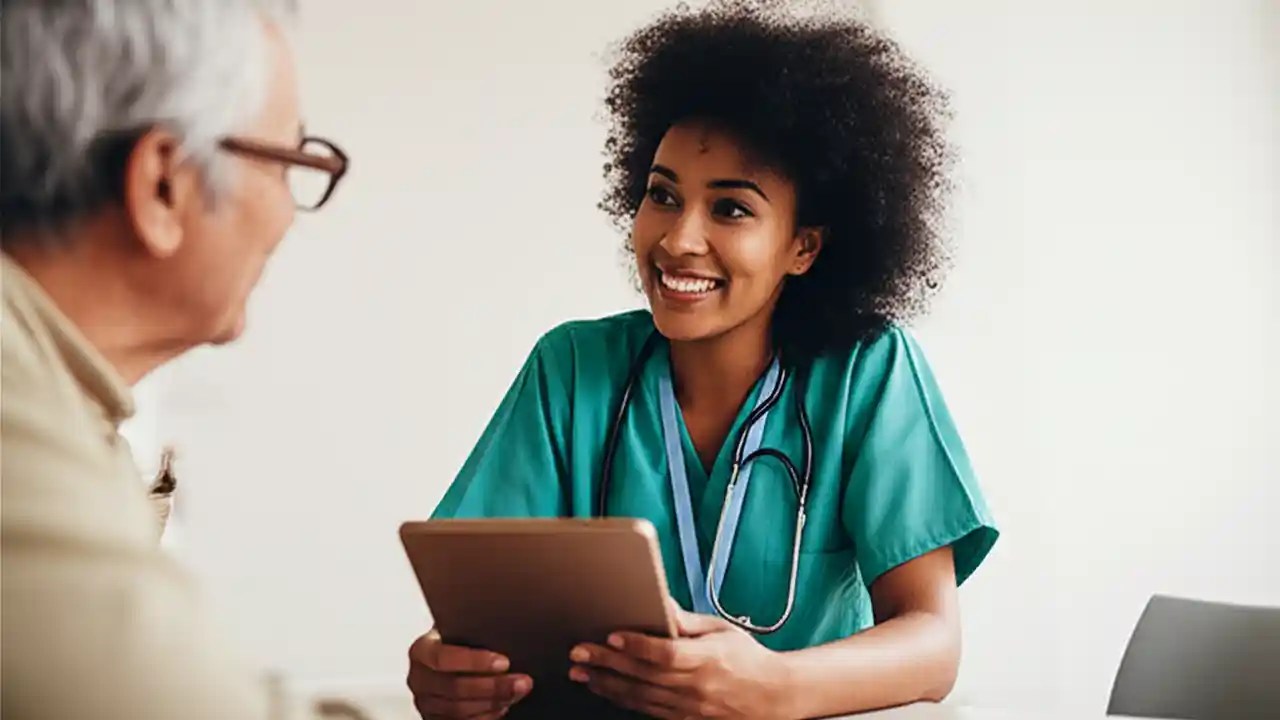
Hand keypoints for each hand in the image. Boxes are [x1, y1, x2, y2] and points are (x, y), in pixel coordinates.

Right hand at [407, 630, 532, 718]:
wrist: (453, 658)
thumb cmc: (462, 640)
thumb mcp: (465, 628)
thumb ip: (477, 630)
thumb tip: (506, 631)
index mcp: (421, 651)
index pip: (442, 658)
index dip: (474, 662)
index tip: (504, 662)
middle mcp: (419, 679)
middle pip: (454, 687)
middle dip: (493, 686)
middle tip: (522, 681)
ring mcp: (426, 703)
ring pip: (459, 710)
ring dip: (493, 702)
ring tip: (517, 692)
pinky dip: (486, 717)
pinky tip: (503, 707)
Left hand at [568, 601, 793, 718]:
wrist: (773, 698)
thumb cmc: (749, 659)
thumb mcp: (721, 631)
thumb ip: (687, 621)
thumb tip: (659, 602)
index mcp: (707, 660)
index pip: (666, 654)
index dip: (637, 646)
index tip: (613, 636)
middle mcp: (695, 687)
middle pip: (643, 676)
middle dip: (606, 664)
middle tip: (578, 653)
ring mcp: (688, 708)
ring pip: (639, 697)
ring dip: (606, 685)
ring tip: (581, 674)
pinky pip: (647, 711)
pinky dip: (623, 700)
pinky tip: (606, 691)